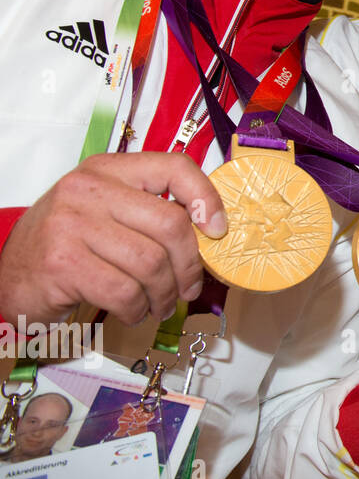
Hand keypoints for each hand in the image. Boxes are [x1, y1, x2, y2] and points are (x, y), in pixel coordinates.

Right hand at [0, 152, 226, 325]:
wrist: (7, 273)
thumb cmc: (68, 245)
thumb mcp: (107, 212)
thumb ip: (150, 213)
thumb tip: (212, 233)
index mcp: (108, 169)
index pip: (174, 167)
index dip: (207, 198)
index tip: (217, 231)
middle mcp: (88, 189)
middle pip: (171, 225)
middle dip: (189, 266)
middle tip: (188, 289)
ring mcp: (71, 224)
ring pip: (151, 264)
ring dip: (164, 295)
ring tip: (160, 304)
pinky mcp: (62, 263)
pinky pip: (124, 291)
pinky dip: (137, 309)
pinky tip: (133, 311)